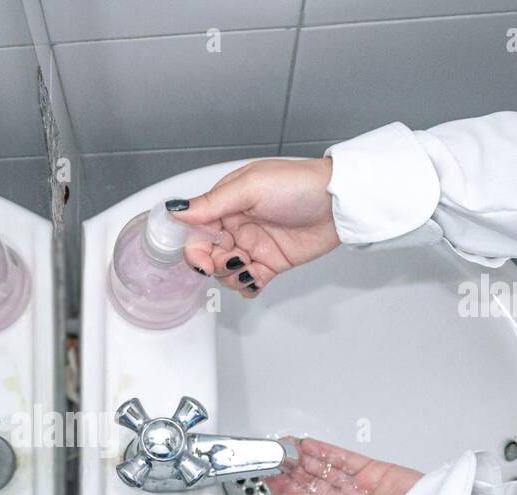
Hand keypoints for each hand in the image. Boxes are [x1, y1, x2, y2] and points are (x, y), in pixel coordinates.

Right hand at [169, 157, 338, 298]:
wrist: (339, 203)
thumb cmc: (299, 185)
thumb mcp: (250, 188)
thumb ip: (212, 203)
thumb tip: (177, 209)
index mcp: (227, 204)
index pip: (196, 231)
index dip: (195, 249)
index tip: (205, 259)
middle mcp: (236, 226)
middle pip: (208, 256)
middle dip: (214, 265)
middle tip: (232, 261)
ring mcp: (253, 245)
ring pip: (226, 273)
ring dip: (232, 277)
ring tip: (250, 268)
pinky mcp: (270, 263)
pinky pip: (249, 283)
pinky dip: (248, 287)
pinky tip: (256, 279)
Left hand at [267, 437, 421, 494]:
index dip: (287, 490)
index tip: (271, 477)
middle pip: (313, 484)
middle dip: (293, 471)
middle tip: (276, 457)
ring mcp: (359, 487)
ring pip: (325, 469)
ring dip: (305, 458)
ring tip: (286, 447)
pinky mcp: (371, 471)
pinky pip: (343, 458)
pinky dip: (324, 451)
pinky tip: (308, 445)